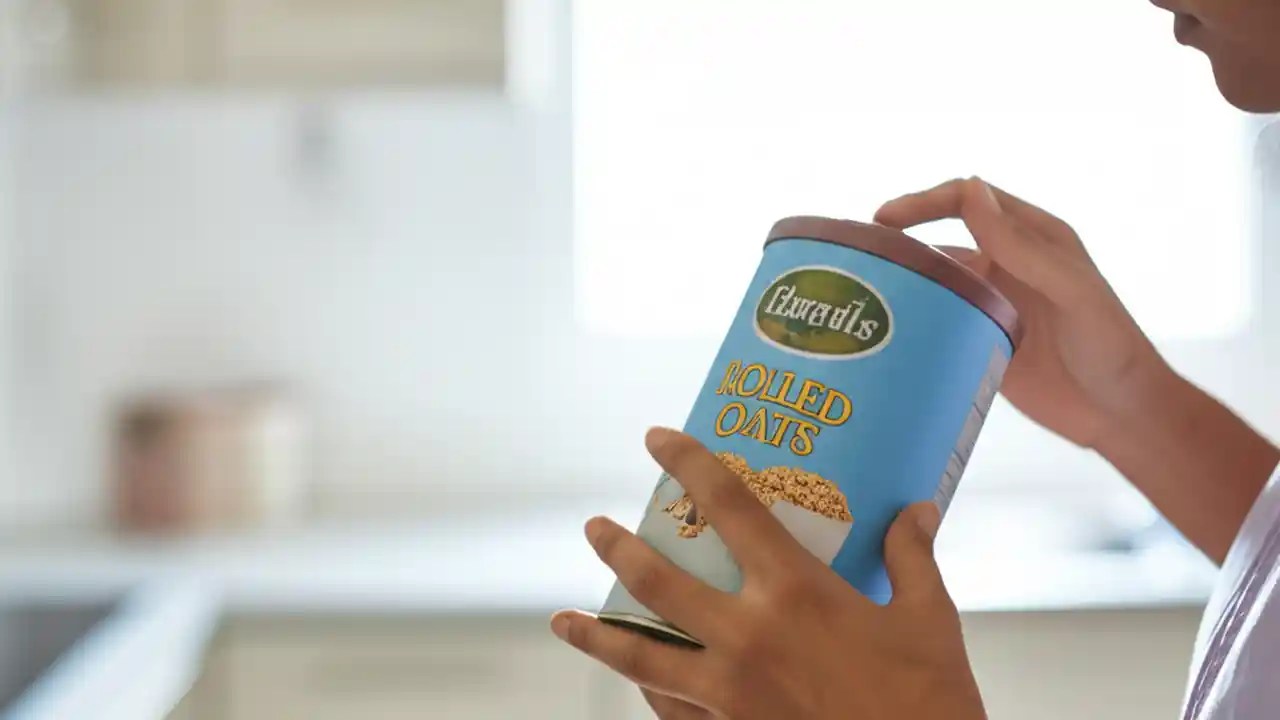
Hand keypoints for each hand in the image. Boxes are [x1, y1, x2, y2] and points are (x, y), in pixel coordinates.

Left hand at [551, 428, 985, 719]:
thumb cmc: (930, 700)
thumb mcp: (928, 620)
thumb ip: (911, 557)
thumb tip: (917, 509)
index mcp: (795, 592)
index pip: (728, 505)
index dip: (688, 462)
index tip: (657, 437)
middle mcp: (748, 635)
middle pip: (658, 580)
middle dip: (618, 547)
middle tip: (595, 526)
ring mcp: (729, 691)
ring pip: (640, 656)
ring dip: (596, 635)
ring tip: (564, 620)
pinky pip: (669, 708)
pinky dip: (647, 690)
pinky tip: (636, 681)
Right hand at [875, 178, 1172, 448]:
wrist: (1120, 414)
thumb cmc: (1108, 344)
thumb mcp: (1068, 288)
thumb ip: (1019, 244)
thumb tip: (970, 189)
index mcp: (1032, 237)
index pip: (968, 201)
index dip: (924, 202)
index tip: (883, 220)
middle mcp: (1008, 265)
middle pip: (943, 237)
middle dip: (902, 239)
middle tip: (859, 255)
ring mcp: (992, 304)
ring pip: (936, 281)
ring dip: (904, 281)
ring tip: (860, 293)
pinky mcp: (981, 342)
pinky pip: (939, 323)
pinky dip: (912, 321)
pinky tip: (883, 332)